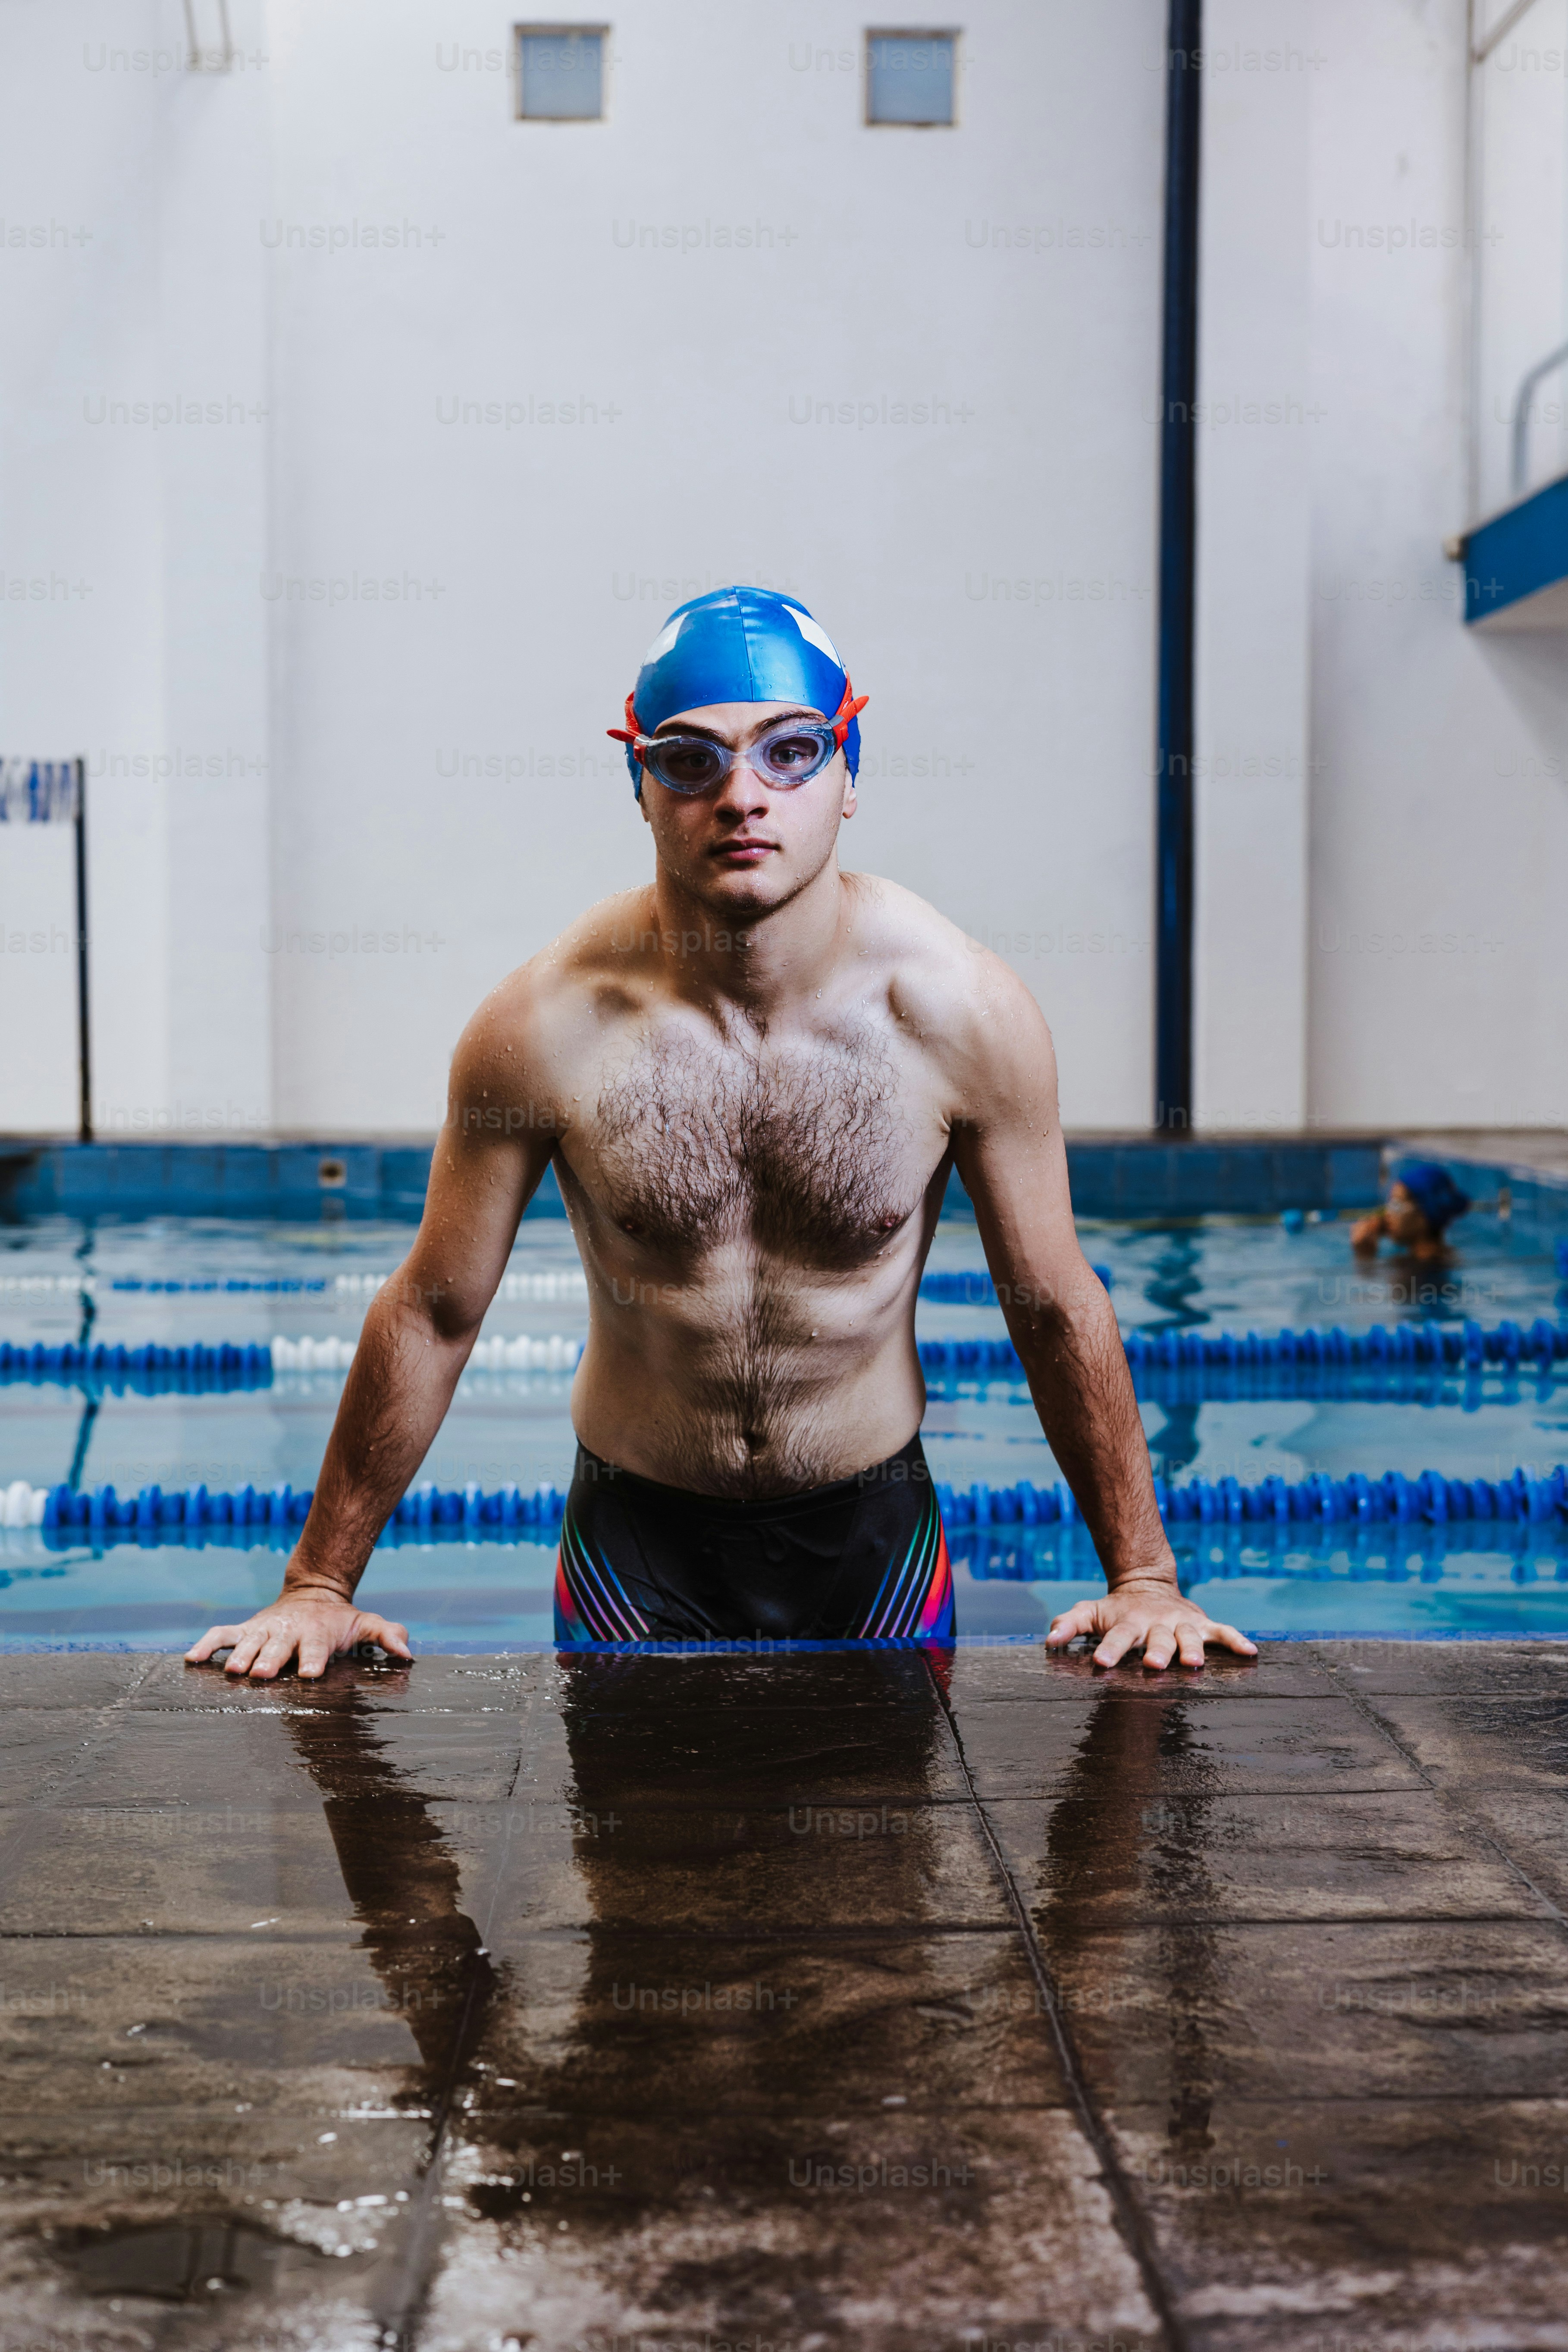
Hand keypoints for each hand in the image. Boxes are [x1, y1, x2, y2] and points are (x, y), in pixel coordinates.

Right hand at [185, 1584, 412, 1680]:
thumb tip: (407, 1653)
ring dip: (241, 1656)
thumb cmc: (340, 1621)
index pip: (317, 1648)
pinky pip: (222, 1635)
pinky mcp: (246, 1629)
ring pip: (249, 1642)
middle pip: (279, 1647)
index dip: (314, 1660)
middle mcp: (288, 1632)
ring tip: (231, 1671)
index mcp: (318, 1634)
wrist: (314, 1593)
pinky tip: (191, 1660)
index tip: (311, 1673)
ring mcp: (264, 1630)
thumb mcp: (366, 1623)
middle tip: (265, 1674)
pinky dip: (207, 1645)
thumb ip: (388, 1635)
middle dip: (272, 1660)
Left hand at [1046, 1577, 1256, 1670]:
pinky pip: (1223, 1632)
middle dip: (1156, 1652)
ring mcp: (1182, 1624)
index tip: (1100, 1663)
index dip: (1109, 1649)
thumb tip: (1048, 1640)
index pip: (1116, 1638)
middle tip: (1153, 1664)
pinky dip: (1237, 1641)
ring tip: (1195, 1663)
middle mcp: (1157, 1624)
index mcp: (1128, 1624)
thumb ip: (1069, 1623)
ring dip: (1192, 1649)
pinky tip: (1251, 1653)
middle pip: (1157, 1640)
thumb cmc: (1116, 1610)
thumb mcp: (1090, 1612)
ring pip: (1189, 1638)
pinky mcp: (1203, 1625)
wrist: (1147, 1585)